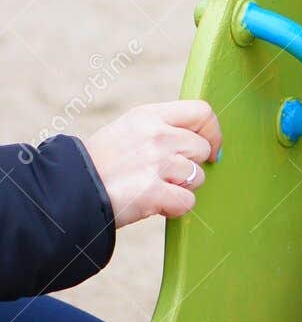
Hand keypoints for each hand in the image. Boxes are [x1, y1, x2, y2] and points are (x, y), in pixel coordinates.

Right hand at [84, 101, 222, 228]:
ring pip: (197, 177)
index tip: (209, 150)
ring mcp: (157, 163)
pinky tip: (155, 205)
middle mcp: (157, 135)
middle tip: (166, 177)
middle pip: (201, 148)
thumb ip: (160, 129)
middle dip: (191, 166)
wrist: (69, 191)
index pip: (202, 112)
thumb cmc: (99, 164)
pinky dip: (174, 209)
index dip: (212, 133)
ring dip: (181, 188)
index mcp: (149, 116)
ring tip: (154, 189)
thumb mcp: (127, 130)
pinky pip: (187, 202)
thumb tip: (198, 138)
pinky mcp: (154, 191)